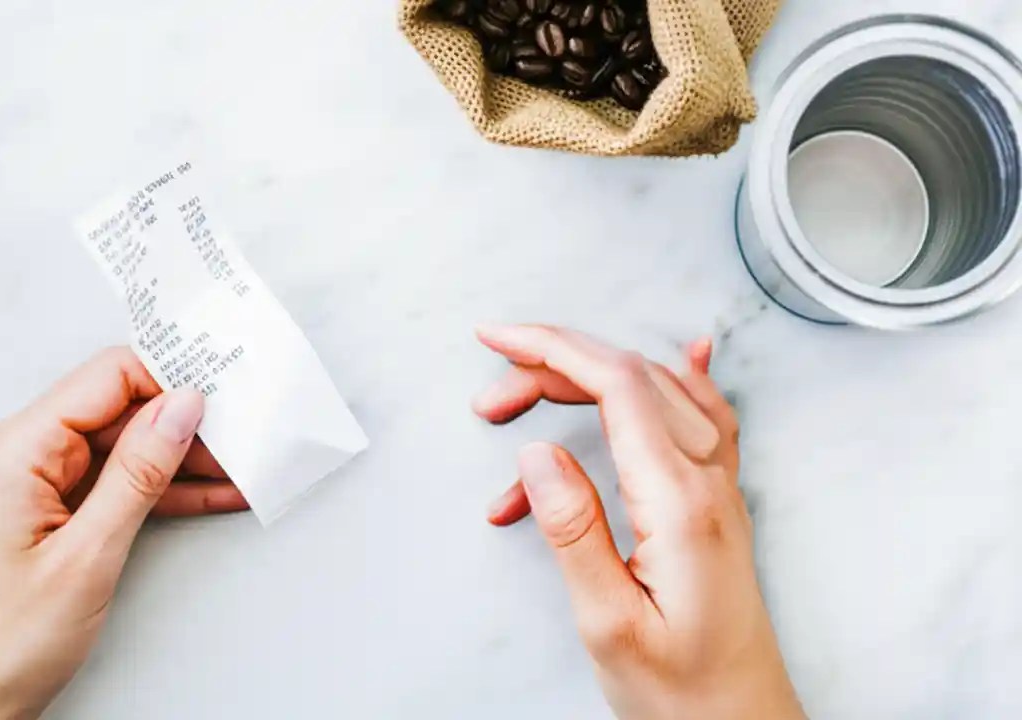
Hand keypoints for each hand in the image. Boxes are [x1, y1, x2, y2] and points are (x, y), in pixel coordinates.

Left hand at [0, 347, 248, 719]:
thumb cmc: (6, 642)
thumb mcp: (88, 555)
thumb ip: (138, 473)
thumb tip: (182, 407)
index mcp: (16, 450)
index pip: (106, 378)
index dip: (168, 380)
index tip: (222, 394)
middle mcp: (22, 453)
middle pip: (120, 408)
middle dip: (184, 422)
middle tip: (244, 435)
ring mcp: (38, 480)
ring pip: (126, 446)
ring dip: (182, 459)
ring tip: (242, 468)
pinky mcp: (53, 507)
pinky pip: (117, 481)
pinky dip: (163, 489)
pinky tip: (213, 493)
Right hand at [475, 325, 802, 719]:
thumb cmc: (682, 692)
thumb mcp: (609, 624)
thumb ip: (573, 532)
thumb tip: (537, 456)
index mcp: (681, 503)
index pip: (616, 387)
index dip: (552, 348)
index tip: (498, 338)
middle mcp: (708, 482)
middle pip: (631, 378)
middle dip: (551, 366)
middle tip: (490, 399)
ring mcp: (720, 488)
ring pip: (657, 392)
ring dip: (587, 379)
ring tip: (523, 406)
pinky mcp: (717, 504)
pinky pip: (705, 415)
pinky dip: (679, 378)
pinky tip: (686, 357)